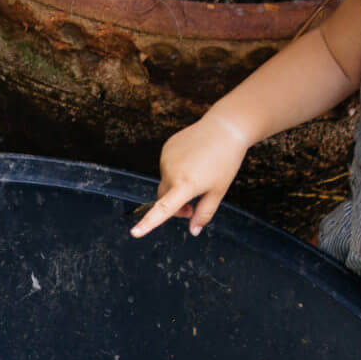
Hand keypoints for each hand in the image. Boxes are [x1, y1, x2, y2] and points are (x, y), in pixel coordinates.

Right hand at [129, 112, 249, 238]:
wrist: (225, 127)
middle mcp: (172, 171)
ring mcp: (167, 158)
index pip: (164, 208)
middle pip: (163, 198)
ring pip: (165, 182)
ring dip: (176, 186)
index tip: (135, 232)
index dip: (148, 222)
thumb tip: (194, 231)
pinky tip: (193, 162)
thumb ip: (204, 213)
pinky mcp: (166, 148)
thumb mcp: (218, 191)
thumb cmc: (225, 161)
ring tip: (197, 174)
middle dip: (175, 205)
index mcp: (186, 184)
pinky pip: (167, 167)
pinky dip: (176, 170)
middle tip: (192, 207)